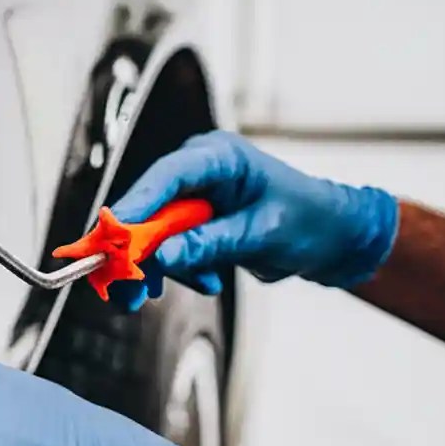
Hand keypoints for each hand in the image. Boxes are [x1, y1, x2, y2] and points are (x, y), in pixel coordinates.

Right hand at [108, 130, 398, 310]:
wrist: (333, 236)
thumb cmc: (310, 220)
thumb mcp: (260, 234)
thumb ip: (209, 243)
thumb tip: (161, 257)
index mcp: (218, 157)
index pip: (165, 176)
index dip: (135, 205)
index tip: (110, 235)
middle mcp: (198, 171)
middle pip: (147, 208)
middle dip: (136, 251)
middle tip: (125, 289)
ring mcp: (193, 197)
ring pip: (153, 234)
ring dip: (160, 268)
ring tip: (182, 288)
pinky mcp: (193, 221)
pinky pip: (169, 248)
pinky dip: (182, 270)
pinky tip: (208, 280)